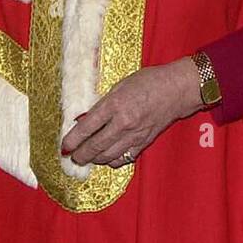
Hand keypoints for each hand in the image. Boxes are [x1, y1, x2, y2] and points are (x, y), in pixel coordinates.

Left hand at [60, 56, 202, 167]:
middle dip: (80, 155)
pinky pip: (123, 159)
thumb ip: (103, 103)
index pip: (87, 127)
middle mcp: (123, 122)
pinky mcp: (143, 143)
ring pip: (107, 156)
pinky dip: (112, 161)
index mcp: (115, 104)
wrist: (177, 90)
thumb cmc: (149, 81)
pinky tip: (107, 157)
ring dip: (94, 159)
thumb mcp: (120, 85)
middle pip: (94, 147)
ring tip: (87, 157)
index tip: (64, 146)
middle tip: (73, 156)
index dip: (72, 140)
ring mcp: (134, 135)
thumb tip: (84, 119)